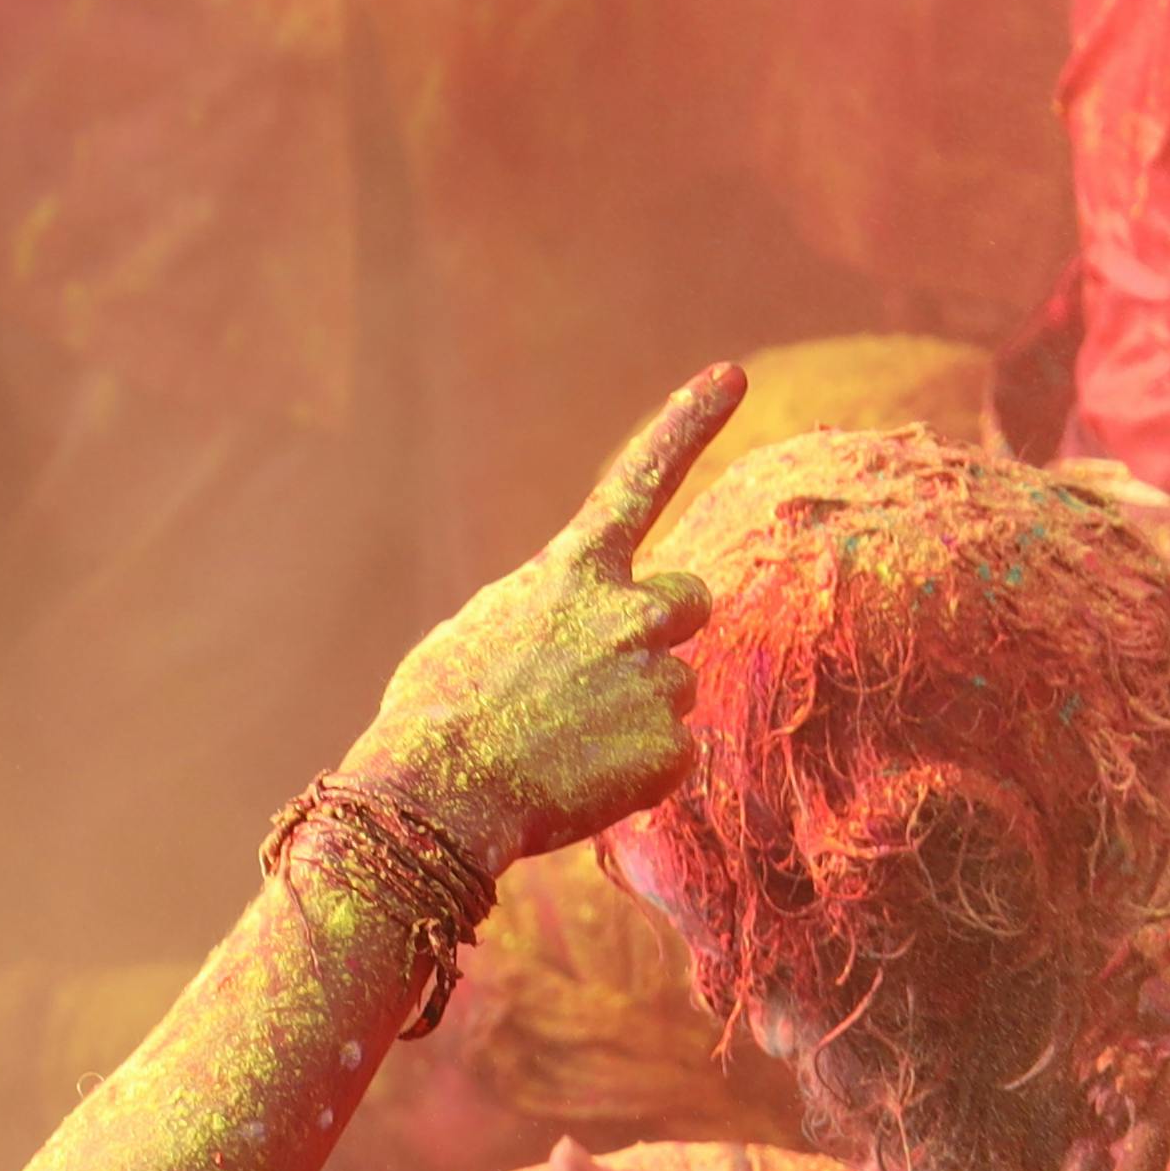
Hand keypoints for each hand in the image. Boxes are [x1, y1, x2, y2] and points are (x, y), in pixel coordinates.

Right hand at [342, 364, 737, 871]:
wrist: (437, 794)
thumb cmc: (436, 714)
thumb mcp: (479, 631)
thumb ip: (542, 612)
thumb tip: (565, 637)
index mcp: (572, 573)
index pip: (640, 482)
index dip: (689, 425)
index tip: (733, 376)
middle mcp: (629, 613)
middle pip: (692, 598)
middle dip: (666, 626)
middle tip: (612, 671)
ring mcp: (655, 681)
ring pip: (673, 689)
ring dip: (633, 712)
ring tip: (565, 746)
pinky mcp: (669, 750)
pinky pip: (672, 758)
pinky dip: (637, 774)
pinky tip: (581, 782)